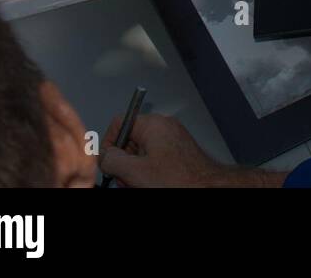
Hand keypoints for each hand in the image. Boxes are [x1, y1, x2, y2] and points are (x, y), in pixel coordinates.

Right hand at [100, 113, 282, 186]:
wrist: (207, 187)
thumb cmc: (178, 178)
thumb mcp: (135, 170)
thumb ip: (112, 159)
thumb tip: (102, 155)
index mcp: (153, 124)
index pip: (120, 122)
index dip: (110, 143)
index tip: (108, 163)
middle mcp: (163, 128)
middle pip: (129, 141)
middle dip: (123, 163)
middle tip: (126, 180)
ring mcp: (171, 141)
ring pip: (140, 155)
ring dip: (134, 172)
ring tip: (140, 185)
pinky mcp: (177, 155)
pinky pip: (153, 162)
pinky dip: (147, 174)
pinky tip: (149, 185)